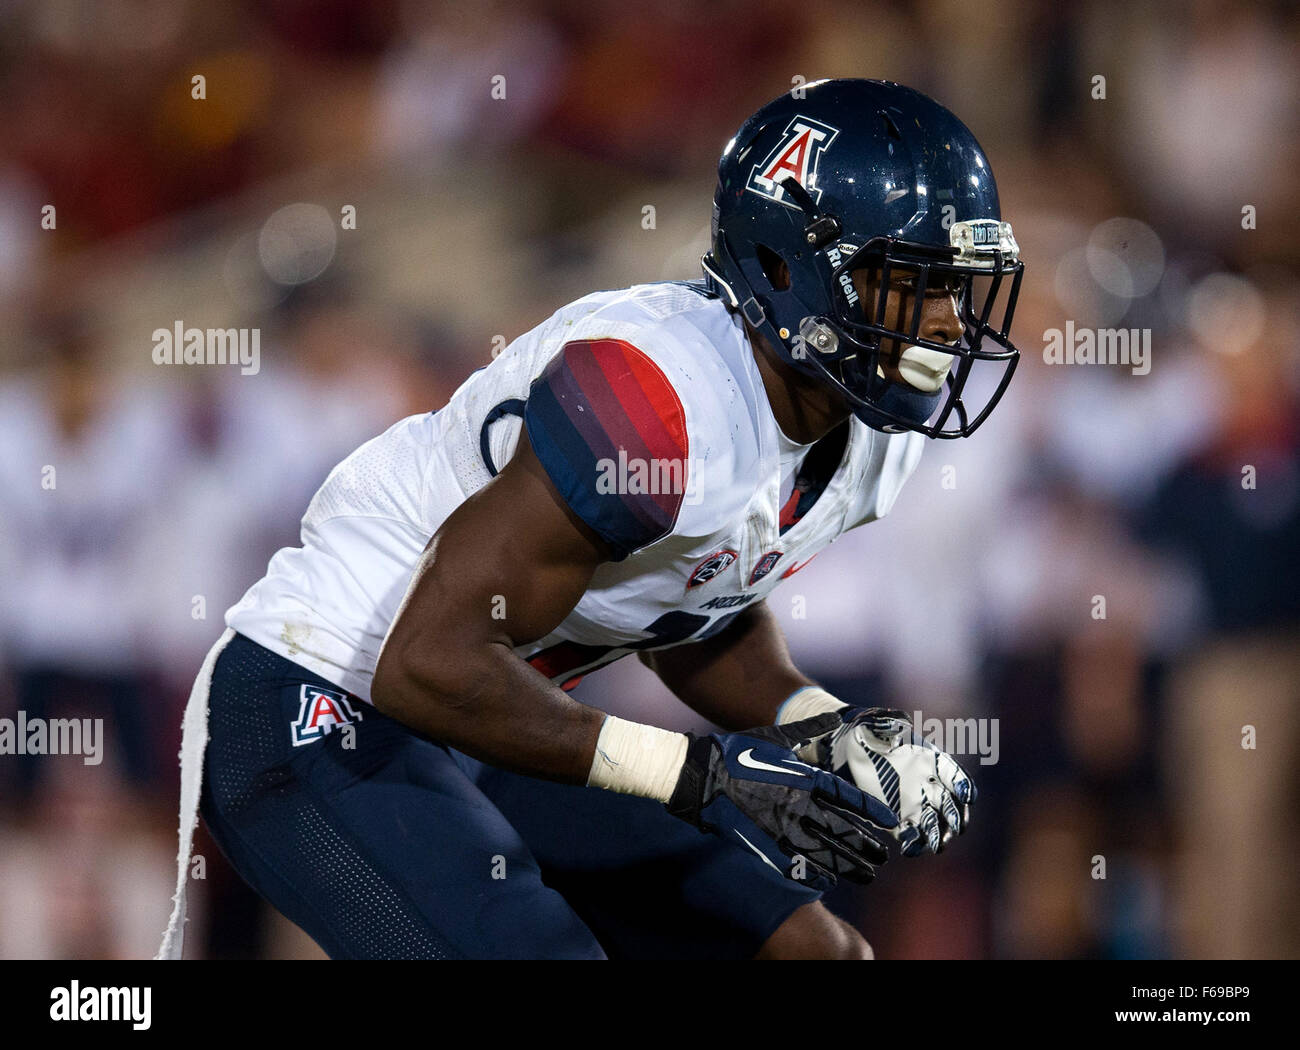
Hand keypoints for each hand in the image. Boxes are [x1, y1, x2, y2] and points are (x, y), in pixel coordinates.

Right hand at [666, 713, 898, 889]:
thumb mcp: (776, 735)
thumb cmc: (738, 752)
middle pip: (843, 830)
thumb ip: (810, 729)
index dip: (871, 811)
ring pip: (825, 852)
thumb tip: (838, 717)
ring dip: (849, 865)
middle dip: (866, 846)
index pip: (848, 797)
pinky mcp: (764, 844)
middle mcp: (799, 804)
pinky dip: (815, 875)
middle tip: (882, 858)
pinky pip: (797, 865)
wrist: (701, 776)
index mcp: (804, 777)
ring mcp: (782, 827)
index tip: (889, 822)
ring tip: (866, 875)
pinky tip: (829, 882)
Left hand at [826, 708, 976, 856]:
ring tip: (937, 846)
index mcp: (929, 759)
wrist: (846, 749)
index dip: (963, 785)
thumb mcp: (874, 724)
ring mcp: (914, 802)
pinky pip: (911, 834)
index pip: (953, 773)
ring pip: (935, 822)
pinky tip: (909, 850)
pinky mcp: (897, 818)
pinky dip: (914, 844)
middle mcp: (926, 783)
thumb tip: (897, 730)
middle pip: (950, 803)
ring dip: (939, 835)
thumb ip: (887, 726)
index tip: (968, 796)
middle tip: (956, 828)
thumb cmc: (865, 731)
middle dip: (955, 816)